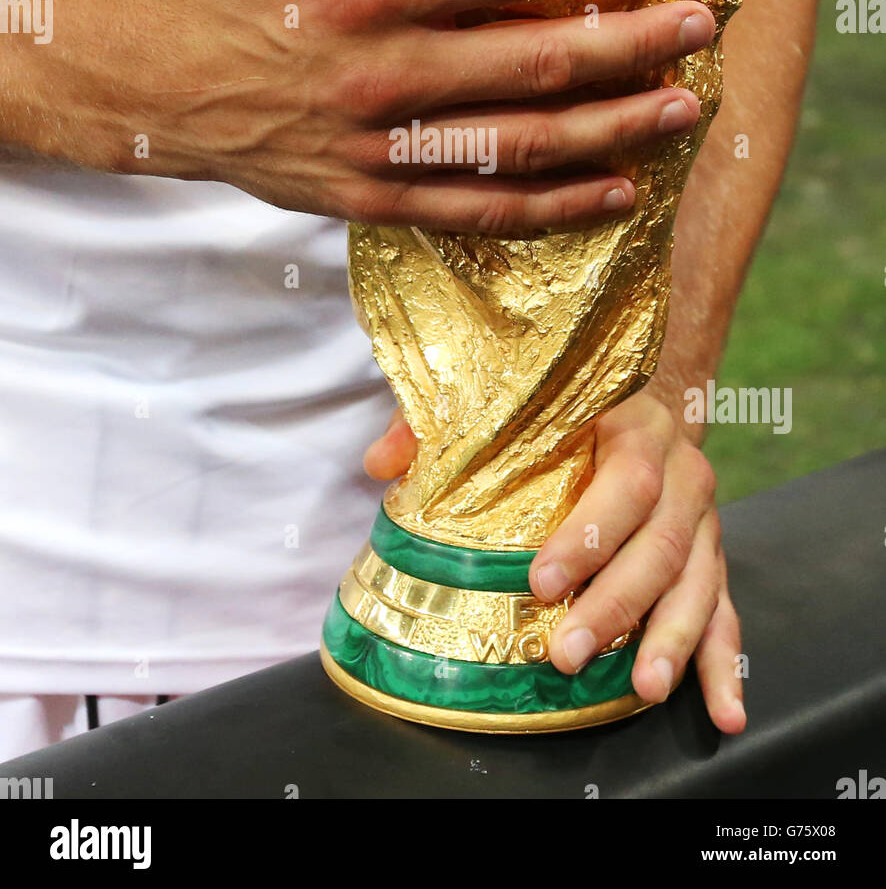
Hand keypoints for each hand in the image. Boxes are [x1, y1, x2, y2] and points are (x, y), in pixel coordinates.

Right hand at [120, 0, 713, 230]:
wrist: (161, 88)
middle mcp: (386, 72)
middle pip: (535, 62)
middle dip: (630, 45)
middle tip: (698, 27)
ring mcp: (384, 144)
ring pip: (521, 145)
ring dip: (612, 129)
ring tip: (679, 107)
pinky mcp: (377, 195)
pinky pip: (480, 208)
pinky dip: (553, 204)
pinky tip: (615, 188)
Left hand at [365, 390, 744, 733]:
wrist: (648, 393)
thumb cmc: (565, 408)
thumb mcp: (506, 400)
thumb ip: (440, 422)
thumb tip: (379, 461)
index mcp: (634, 426)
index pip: (626, 481)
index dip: (588, 534)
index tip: (541, 582)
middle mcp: (681, 471)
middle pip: (659, 543)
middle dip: (615, 604)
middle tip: (567, 653)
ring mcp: (702, 519)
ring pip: (697, 582)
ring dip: (672, 639)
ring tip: (642, 686)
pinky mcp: (710, 556)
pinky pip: (725, 611)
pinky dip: (725, 665)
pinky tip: (724, 711)